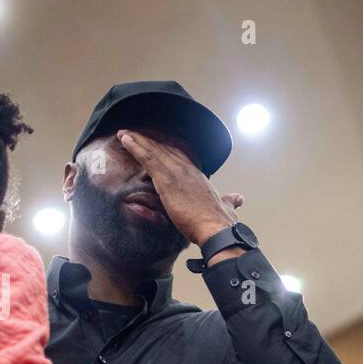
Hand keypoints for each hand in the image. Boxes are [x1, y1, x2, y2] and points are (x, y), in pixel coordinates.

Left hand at [116, 129, 241, 243]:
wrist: (216, 229)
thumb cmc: (220, 223)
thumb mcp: (227, 208)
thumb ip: (229, 201)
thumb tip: (237, 198)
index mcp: (199, 176)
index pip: (181, 157)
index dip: (168, 149)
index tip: (157, 144)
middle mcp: (188, 170)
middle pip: (166, 150)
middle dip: (150, 141)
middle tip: (136, 134)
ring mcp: (177, 173)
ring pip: (154, 150)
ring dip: (138, 140)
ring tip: (125, 133)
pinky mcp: (167, 180)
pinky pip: (147, 159)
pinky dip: (136, 147)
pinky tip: (126, 140)